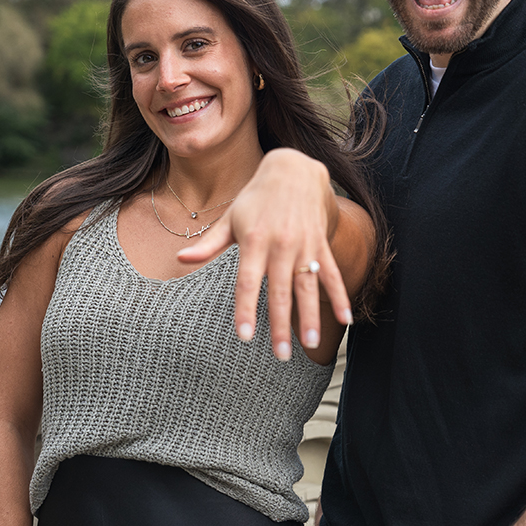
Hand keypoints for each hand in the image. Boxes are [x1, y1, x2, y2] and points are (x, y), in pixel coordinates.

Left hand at [177, 148, 351, 359]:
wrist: (294, 170)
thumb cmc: (255, 199)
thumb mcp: (230, 218)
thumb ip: (208, 244)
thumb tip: (180, 258)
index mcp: (253, 241)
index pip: (247, 281)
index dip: (245, 309)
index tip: (245, 336)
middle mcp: (280, 245)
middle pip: (279, 291)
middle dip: (280, 325)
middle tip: (281, 354)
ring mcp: (304, 245)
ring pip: (307, 287)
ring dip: (310, 316)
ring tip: (310, 345)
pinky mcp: (320, 244)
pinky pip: (331, 273)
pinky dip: (339, 296)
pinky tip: (345, 320)